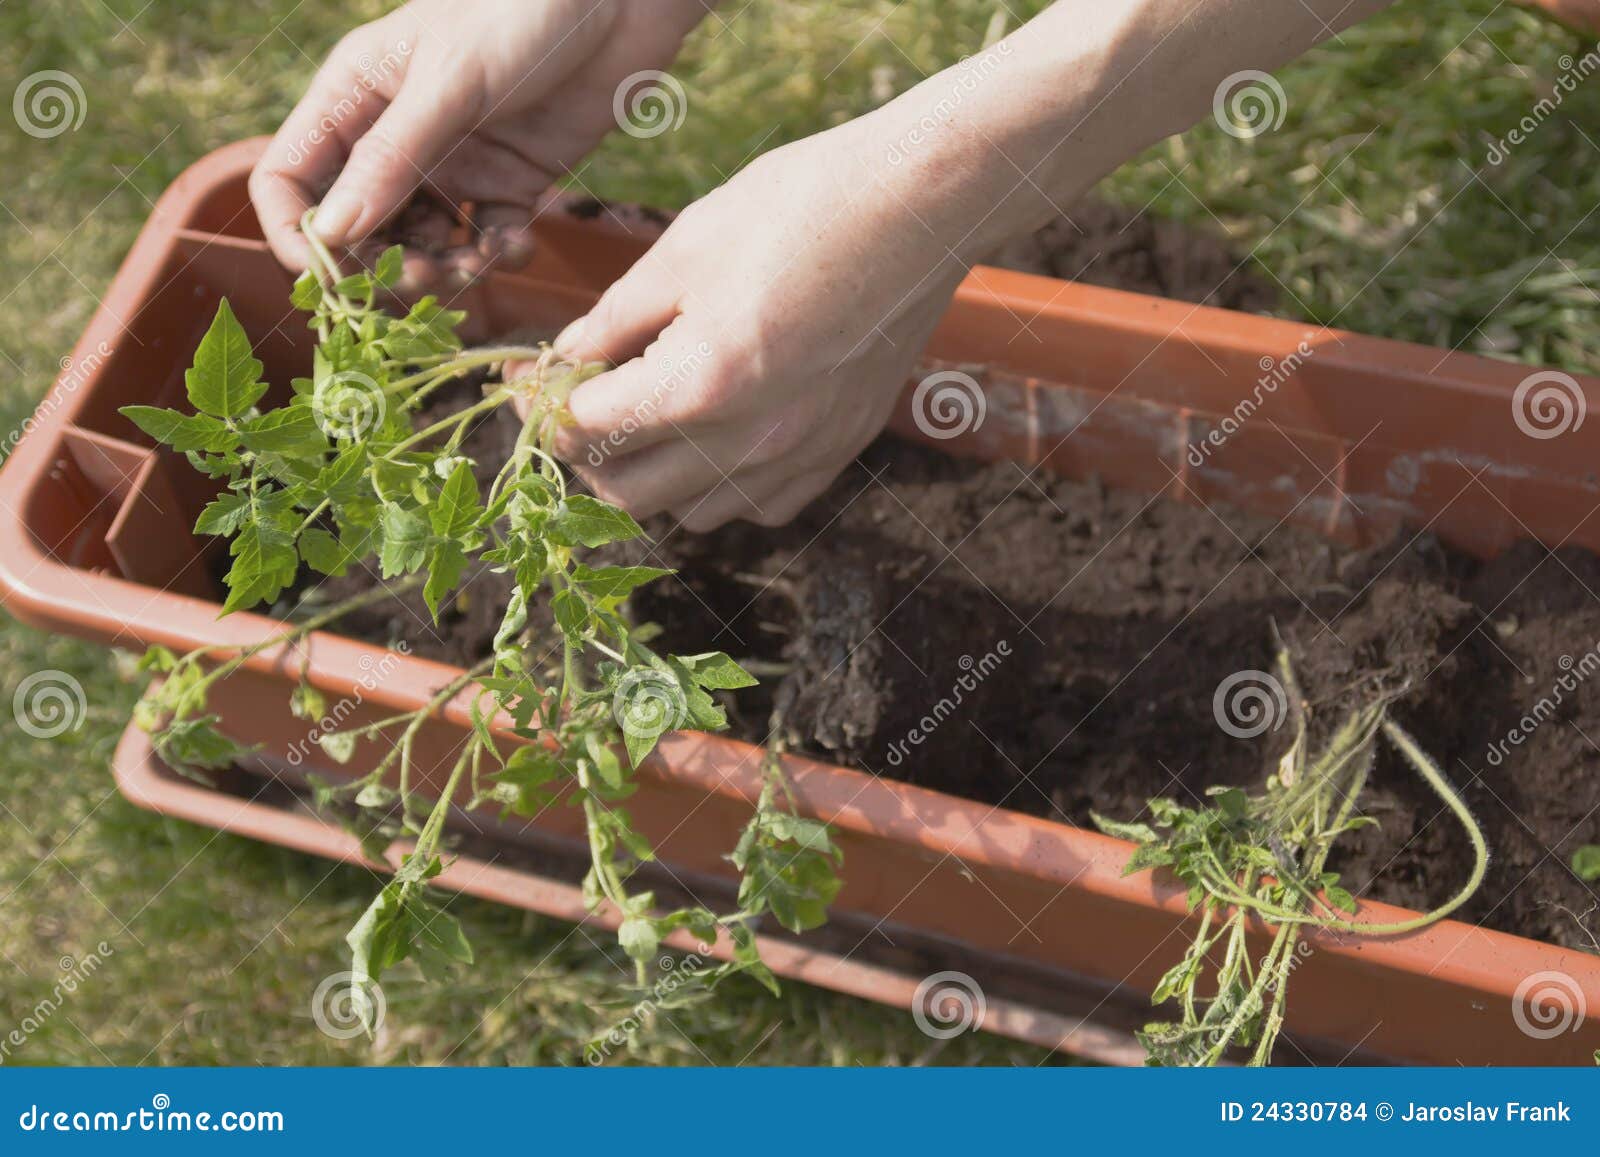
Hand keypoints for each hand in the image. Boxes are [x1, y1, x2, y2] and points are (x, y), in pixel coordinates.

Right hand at [249, 0, 703, 284]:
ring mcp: (453, 165)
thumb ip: (391, 160)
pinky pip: (486, 242)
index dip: (298, 234)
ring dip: (443, 270)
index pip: (290, 179)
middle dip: (383, 264)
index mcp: (355, 97)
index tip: (332, 276)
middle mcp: (395, 137)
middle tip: (423, 279)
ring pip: (422, 246)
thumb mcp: (450, 84)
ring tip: (475, 265)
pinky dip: (498, 256)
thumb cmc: (522, 12)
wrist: (618, 1)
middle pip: (357, 228)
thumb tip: (331, 235)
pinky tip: (520, 244)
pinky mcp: (510, 184)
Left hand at [539, 119, 972, 531]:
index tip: (527, 381)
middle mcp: (750, 441)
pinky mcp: (838, 452)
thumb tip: (564, 362)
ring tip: (646, 421)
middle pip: (627, 492)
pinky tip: (718, 437)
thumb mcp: (684, 249)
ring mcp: (800, 455)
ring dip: (652, 479)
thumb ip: (613, 319)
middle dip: (584, 453)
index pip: (585, 430)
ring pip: (691, 515)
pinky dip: (722, 489)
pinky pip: (759, 508)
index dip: (541, 406)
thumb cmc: (800, 206)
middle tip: (575, 405)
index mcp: (699, 384)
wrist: (919, 205)